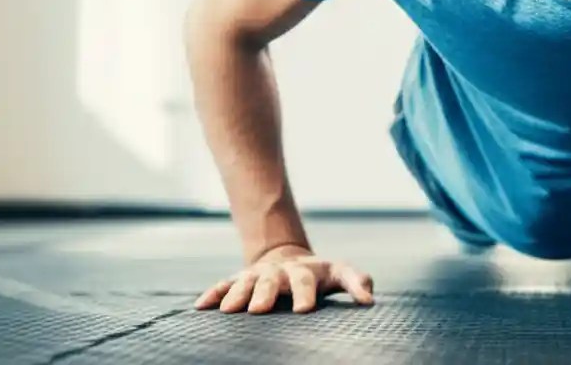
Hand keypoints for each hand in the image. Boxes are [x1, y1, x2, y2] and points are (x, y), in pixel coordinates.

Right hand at [194, 244, 374, 313]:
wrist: (289, 259)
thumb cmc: (320, 275)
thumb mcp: (340, 273)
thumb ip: (356, 282)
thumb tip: (369, 299)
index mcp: (306, 272)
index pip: (307, 281)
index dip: (305, 294)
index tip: (303, 310)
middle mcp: (279, 272)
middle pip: (272, 281)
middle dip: (265, 294)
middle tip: (259, 310)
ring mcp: (258, 274)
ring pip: (245, 283)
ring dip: (236, 295)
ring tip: (228, 311)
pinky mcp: (240, 279)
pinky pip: (224, 285)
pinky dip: (212, 294)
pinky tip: (200, 307)